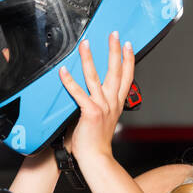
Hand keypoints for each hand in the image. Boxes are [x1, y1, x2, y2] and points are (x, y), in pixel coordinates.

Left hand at [57, 30, 133, 167]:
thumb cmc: (96, 142)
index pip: (127, 78)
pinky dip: (70, 81)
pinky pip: (79, 93)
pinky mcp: (90, 113)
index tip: (128, 45)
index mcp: (116, 104)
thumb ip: (101, 106)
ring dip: (90, 59)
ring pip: (95, 78)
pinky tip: (64, 71)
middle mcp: (111, 103)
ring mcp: (102, 107)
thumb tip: (93, 96)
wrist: (96, 158)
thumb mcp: (104, 120)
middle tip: (113, 34)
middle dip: (114, 51)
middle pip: (115, 72)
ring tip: (85, 44)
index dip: (129, 60)